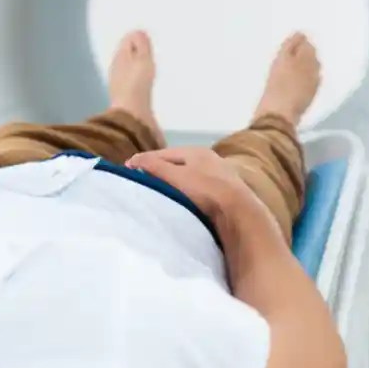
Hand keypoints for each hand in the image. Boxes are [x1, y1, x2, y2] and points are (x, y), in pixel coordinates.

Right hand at [125, 146, 257, 220]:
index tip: (127, 172)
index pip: (162, 154)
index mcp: (196, 151)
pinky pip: (196, 192)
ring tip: (157, 197)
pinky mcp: (224, 196)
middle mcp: (209, 160)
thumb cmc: (206, 191)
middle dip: (157, 173)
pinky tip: (179, 206)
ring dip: (171, 186)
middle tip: (140, 185)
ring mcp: (218, 178)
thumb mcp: (176, 175)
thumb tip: (133, 161)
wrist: (241, 216)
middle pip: (175, 165)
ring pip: (186, 180)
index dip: (143, 161)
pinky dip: (184, 196)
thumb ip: (153, 166)